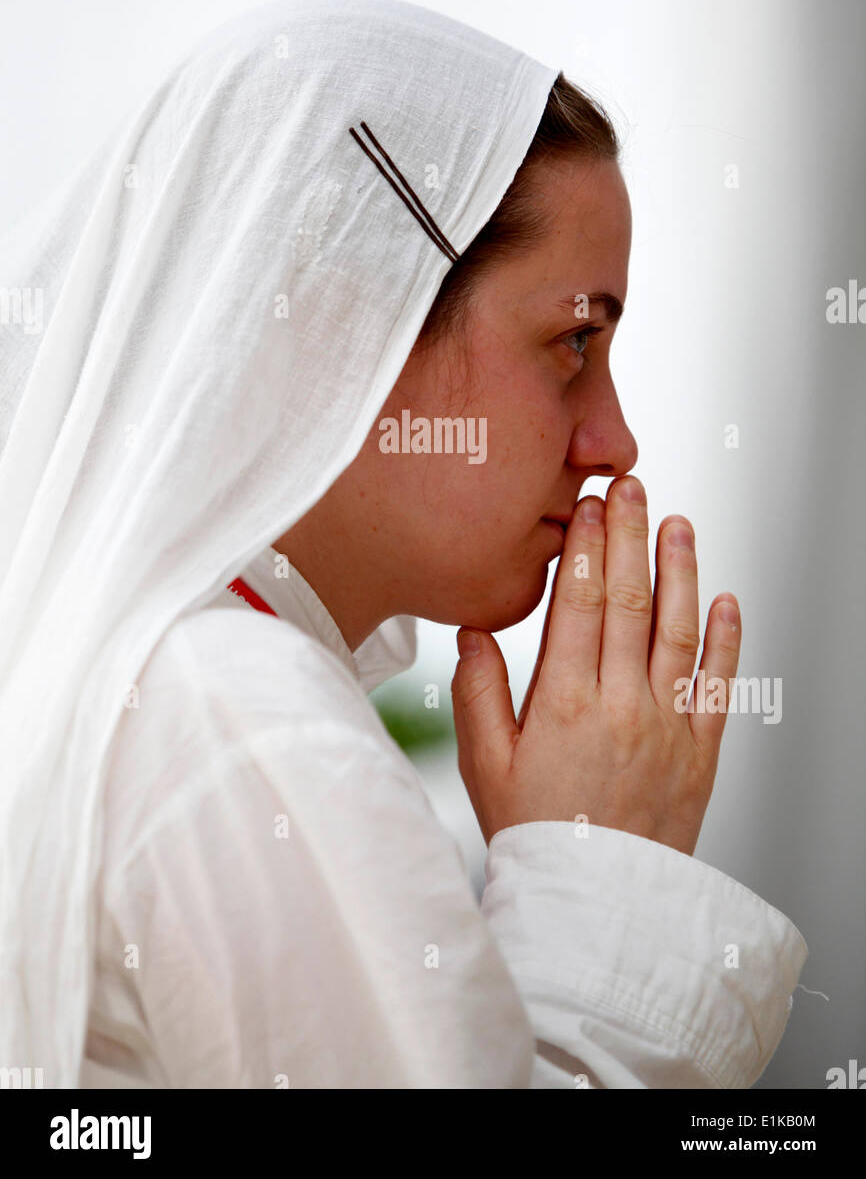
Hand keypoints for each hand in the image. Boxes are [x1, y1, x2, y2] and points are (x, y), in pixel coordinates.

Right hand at [450, 475, 740, 854]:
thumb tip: (474, 628)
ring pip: (678, 631)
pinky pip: (719, 685)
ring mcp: (667, 726)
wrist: (595, 908)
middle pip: (628, 601)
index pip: (578, 604)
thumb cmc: (535, 834)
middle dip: (630, 536)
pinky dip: (727, 640)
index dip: (585, 547)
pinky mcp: (701, 752)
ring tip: (678, 523)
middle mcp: (621, 706)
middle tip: (631, 487)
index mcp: (563, 704)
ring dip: (680, 570)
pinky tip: (727, 600)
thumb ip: (477, 692)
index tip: (588, 507)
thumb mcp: (484, 765)